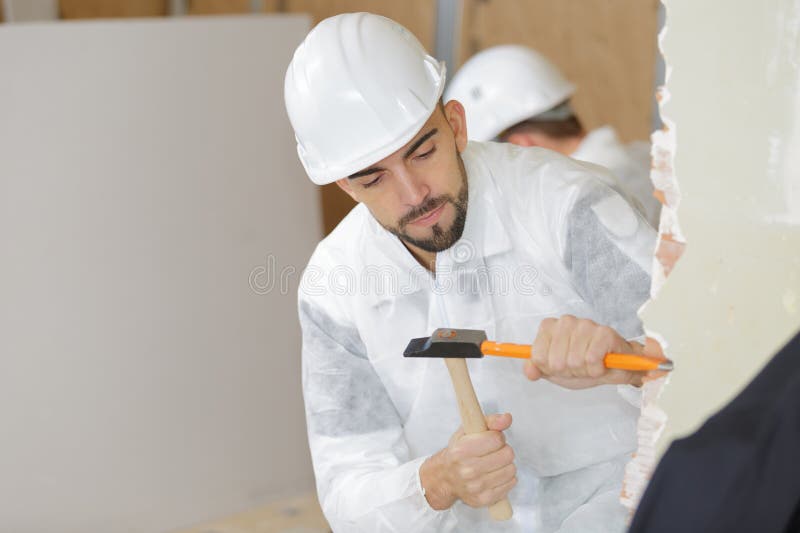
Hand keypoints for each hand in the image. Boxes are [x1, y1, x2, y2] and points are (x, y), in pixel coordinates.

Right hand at [420, 413, 516, 509]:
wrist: (445, 478)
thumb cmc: (458, 452)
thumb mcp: (468, 431)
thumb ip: (490, 421)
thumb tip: (507, 418)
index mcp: (462, 450)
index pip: (497, 439)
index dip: (497, 437)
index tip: (491, 439)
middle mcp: (468, 470)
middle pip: (507, 454)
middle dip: (503, 450)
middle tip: (493, 451)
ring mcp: (476, 487)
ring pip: (511, 469)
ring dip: (506, 464)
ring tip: (494, 463)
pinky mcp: (484, 499)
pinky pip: (510, 483)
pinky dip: (506, 477)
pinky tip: (495, 474)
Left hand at [523, 315, 644, 388]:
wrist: (614, 368)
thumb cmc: (583, 365)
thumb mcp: (553, 370)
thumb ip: (536, 369)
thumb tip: (530, 372)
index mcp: (549, 327)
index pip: (538, 357)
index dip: (551, 369)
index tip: (560, 365)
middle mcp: (565, 322)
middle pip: (556, 362)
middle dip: (569, 371)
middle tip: (579, 366)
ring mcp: (585, 324)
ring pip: (575, 361)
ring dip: (584, 371)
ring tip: (591, 364)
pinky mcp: (604, 333)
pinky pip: (592, 360)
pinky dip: (597, 369)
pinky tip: (601, 363)